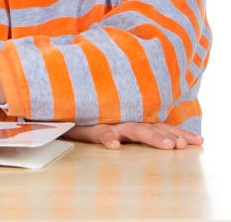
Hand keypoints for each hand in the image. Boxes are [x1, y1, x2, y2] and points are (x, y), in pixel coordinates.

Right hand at [64, 122, 203, 149]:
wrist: (64, 115)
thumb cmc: (93, 121)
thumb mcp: (117, 126)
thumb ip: (136, 130)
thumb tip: (163, 140)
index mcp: (134, 121)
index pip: (161, 126)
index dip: (179, 132)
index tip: (197, 141)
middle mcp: (124, 120)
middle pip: (151, 128)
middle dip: (169, 136)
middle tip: (182, 145)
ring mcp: (109, 122)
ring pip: (132, 129)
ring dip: (150, 136)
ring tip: (165, 145)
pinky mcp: (91, 127)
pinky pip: (100, 133)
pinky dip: (108, 138)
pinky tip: (115, 146)